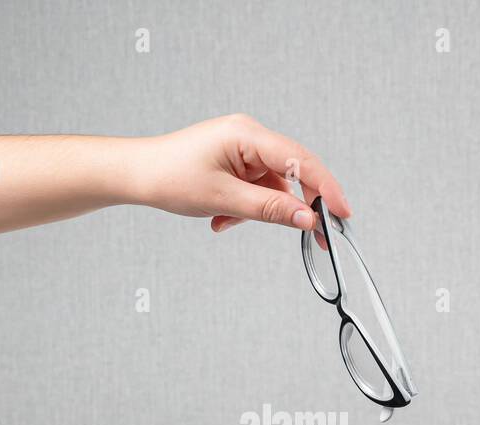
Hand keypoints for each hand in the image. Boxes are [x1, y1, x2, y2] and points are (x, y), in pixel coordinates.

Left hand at [131, 114, 350, 232]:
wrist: (136, 175)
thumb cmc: (170, 178)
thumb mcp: (224, 199)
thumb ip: (270, 209)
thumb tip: (307, 219)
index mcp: (247, 134)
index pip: (300, 160)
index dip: (326, 189)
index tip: (343, 214)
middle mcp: (250, 135)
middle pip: (293, 172)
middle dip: (298, 206)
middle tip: (318, 236)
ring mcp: (243, 148)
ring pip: (273, 185)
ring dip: (259, 211)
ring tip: (226, 222)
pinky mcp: (236, 162)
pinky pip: (256, 188)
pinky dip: (245, 208)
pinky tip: (221, 219)